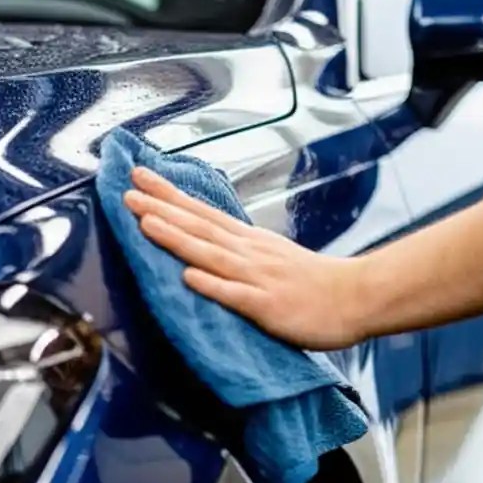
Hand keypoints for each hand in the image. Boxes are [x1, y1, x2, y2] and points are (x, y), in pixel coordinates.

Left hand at [124, 166, 370, 350]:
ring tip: (146, 223)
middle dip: (160, 208)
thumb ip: (237, 248)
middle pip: (197, 226)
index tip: (138, 176)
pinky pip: (236, 296)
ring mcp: (257, 278)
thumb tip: (203, 237)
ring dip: (177, 238)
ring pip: (210, 255)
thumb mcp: (270, 254)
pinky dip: (212, 286)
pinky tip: (187, 278)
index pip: (200, 211)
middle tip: (126, 191)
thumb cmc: (312, 281)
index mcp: (247, 241)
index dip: (168, 194)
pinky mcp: (267, 306)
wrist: (356, 297)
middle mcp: (248, 253)